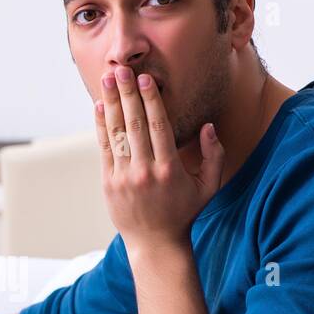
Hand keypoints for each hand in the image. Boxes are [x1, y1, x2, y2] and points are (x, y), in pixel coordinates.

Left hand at [96, 66, 226, 250]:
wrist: (155, 244)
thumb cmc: (184, 212)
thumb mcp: (209, 187)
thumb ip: (213, 155)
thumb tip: (207, 126)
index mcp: (169, 169)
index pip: (158, 127)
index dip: (150, 101)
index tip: (146, 79)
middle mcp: (145, 171)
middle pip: (134, 124)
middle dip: (128, 94)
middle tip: (122, 69)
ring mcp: (124, 177)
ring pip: (116, 133)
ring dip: (112, 103)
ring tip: (108, 79)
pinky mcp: (109, 183)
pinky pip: (105, 148)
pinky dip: (101, 126)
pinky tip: (101, 106)